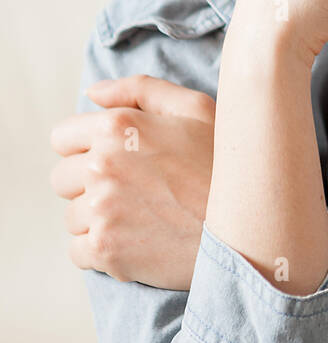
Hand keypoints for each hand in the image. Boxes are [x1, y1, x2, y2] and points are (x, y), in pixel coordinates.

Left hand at [49, 75, 215, 288]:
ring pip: (72, 217)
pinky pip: (77, 252)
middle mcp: (102, 165)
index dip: (87, 148)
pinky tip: (136, 242)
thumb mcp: (195, 108)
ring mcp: (101, 210)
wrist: (250, 227)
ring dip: (97, 219)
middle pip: (62, 179)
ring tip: (140, 219)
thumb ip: (139, 90)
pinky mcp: (106, 250)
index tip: (116, 162)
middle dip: (89, 185)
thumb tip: (91, 92)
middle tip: (132, 192)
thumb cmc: (225, 163)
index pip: (62, 137)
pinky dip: (101, 252)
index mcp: (117, 126)